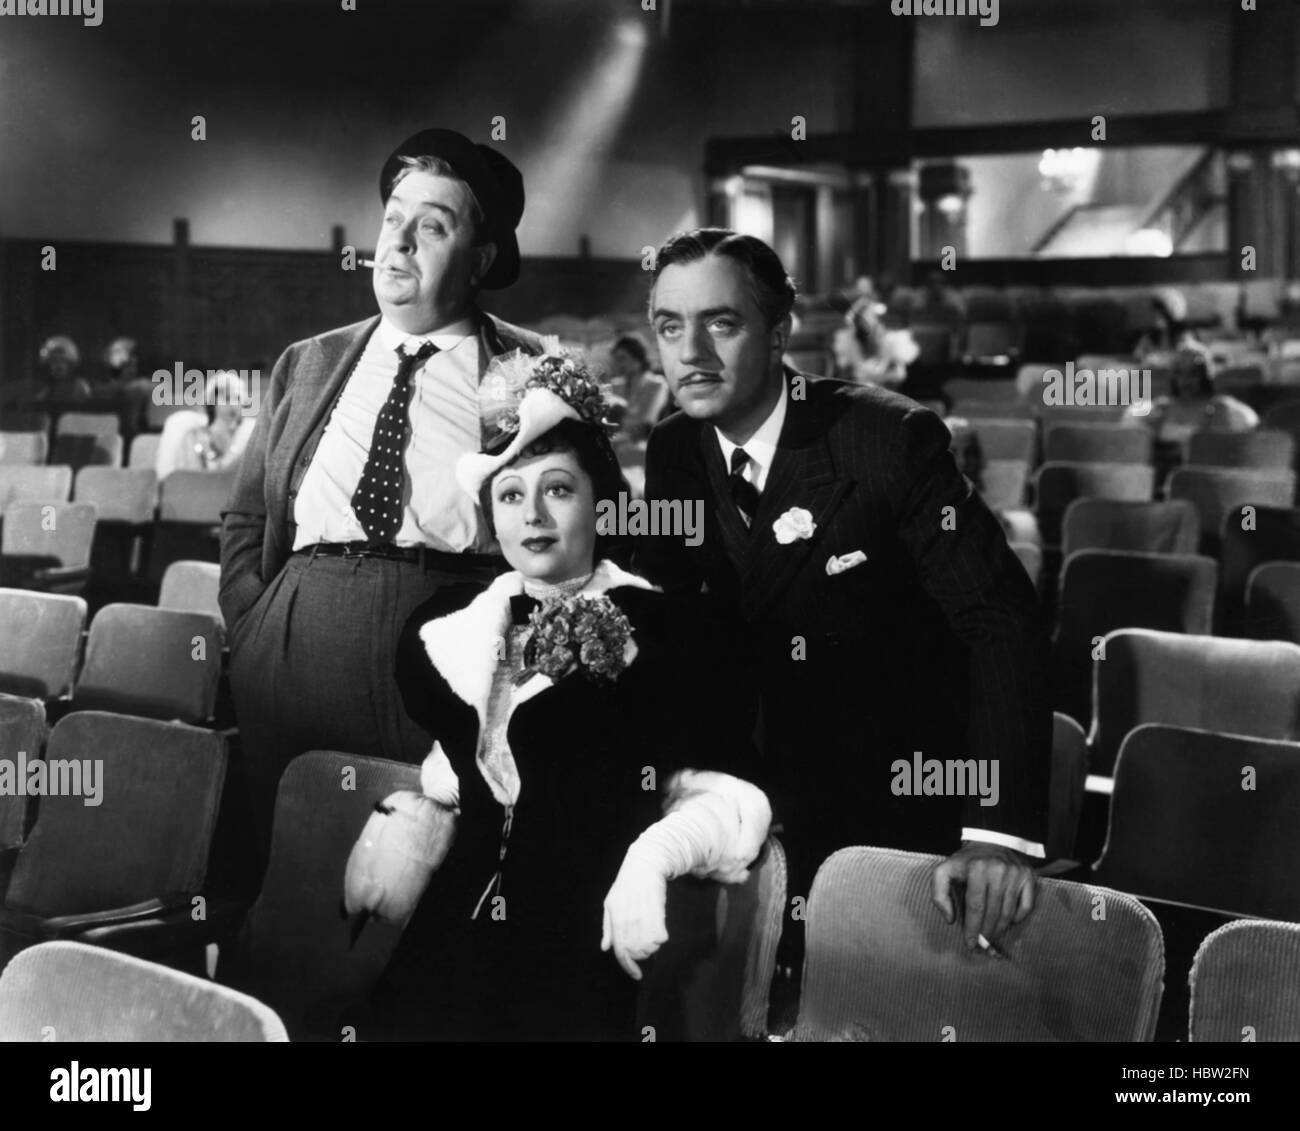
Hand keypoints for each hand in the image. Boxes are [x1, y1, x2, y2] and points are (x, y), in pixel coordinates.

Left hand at [600, 854, 668, 980]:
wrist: (644, 868)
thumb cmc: (625, 886)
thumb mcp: (609, 905)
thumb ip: (608, 929)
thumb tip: (605, 948)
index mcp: (616, 922)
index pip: (621, 952)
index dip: (629, 967)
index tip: (637, 975)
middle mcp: (629, 924)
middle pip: (637, 953)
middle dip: (640, 954)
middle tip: (641, 942)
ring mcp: (644, 921)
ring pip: (650, 948)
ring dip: (650, 945)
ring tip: (648, 931)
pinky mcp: (658, 916)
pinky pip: (661, 938)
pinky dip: (660, 937)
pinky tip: (657, 926)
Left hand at [931, 842, 1035, 950]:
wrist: (991, 840)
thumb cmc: (966, 861)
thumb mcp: (945, 870)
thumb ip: (939, 894)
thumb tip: (950, 919)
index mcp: (976, 869)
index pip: (975, 907)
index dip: (972, 928)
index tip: (970, 943)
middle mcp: (999, 871)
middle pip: (992, 913)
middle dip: (986, 933)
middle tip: (981, 944)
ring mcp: (1016, 874)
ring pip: (1008, 913)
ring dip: (999, 929)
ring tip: (991, 937)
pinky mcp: (1028, 877)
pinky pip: (1026, 906)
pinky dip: (1017, 918)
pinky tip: (1008, 922)